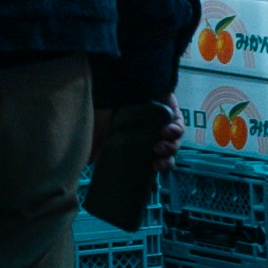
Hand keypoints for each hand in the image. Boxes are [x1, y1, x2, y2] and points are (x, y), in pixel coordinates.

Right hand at [84, 85, 175, 230]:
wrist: (122, 78)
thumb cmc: (110, 101)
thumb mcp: (99, 126)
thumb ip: (95, 144)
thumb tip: (88, 164)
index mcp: (140, 142)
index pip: (149, 163)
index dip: (152, 177)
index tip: (151, 188)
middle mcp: (153, 135)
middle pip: (166, 157)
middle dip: (164, 164)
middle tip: (156, 166)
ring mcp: (164, 125)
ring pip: (174, 144)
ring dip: (169, 149)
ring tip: (158, 147)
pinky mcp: (172, 114)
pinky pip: (179, 127)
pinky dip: (174, 132)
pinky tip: (165, 131)